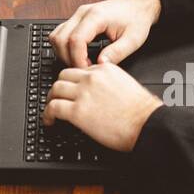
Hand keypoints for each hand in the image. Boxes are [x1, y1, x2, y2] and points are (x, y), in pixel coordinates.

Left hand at [43, 63, 163, 150]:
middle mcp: (92, 78)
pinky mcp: (77, 111)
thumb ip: (109, 83)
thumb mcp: (125, 85)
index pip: (80, 70)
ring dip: (51, 100)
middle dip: (59, 87)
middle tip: (57, 97)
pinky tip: (49, 121)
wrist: (147, 124)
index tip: (71, 90)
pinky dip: (47, 115)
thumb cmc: (142, 111)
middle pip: (63, 76)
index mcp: (105, 69)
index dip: (73, 81)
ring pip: (55, 89)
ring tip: (51, 109)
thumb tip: (97, 92)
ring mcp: (83, 93)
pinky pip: (53, 108)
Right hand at [50, 0, 160, 67]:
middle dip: (68, 58)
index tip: (87, 70)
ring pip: (56, 36)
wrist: (138, 5)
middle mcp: (82, 13)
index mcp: (96, 16)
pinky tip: (77, 55)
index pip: (75, 40)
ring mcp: (77, 15)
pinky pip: (60, 33)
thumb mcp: (133, 40)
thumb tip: (100, 65)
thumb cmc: (136, 19)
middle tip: (83, 70)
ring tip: (80, 63)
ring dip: (63, 53)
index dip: (77, 59)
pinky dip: (63, 47)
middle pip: (60, 38)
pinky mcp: (76, 19)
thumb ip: (116, 53)